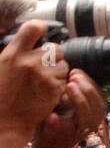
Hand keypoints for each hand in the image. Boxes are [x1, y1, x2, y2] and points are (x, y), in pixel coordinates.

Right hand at [0, 20, 67, 138]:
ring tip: (42, 82)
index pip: (32, 28)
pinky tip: (46, 92)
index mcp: (12, 54)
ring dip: (57, 72)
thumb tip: (29, 36)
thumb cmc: (1, 94)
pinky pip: (65, 79)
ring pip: (63, 65)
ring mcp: (43, 75)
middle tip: (43, 67)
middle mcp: (29, 62)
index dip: (40, 27)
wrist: (5, 120)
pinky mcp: (54, 88)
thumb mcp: (0, 67)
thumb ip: (15, 52)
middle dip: (53, 57)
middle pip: (55, 48)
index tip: (42, 30)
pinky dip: (59, 85)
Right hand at [29, 70, 104, 147]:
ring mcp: (96, 117)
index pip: (84, 111)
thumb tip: (53, 117)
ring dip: (89, 83)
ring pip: (99, 98)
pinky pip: (98, 95)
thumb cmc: (48, 137)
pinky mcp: (95, 110)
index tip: (68, 85)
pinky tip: (79, 75)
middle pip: (96, 103)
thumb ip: (51, 125)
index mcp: (80, 128)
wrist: (55, 147)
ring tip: (75, 73)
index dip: (78, 97)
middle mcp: (92, 123)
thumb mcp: (45, 132)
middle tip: (73, 75)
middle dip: (86, 88)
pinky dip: (91, 84)